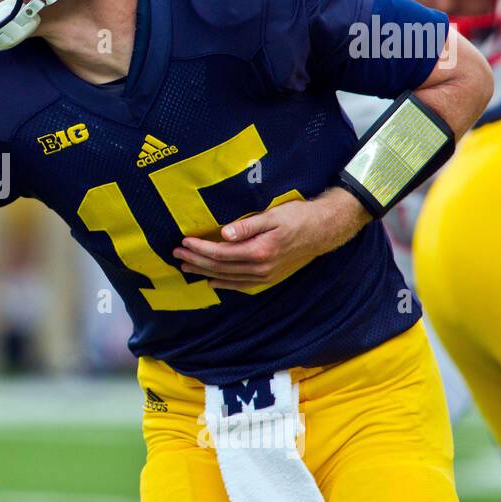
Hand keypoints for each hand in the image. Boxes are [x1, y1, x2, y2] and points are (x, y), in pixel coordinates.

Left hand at [173, 188, 369, 292]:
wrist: (323, 231)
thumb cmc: (297, 218)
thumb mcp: (272, 216)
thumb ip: (247, 226)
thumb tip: (224, 233)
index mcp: (259, 251)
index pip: (220, 253)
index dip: (200, 248)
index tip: (184, 242)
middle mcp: (260, 268)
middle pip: (220, 267)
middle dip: (196, 261)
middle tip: (177, 255)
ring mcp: (265, 276)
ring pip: (227, 278)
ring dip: (204, 272)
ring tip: (186, 267)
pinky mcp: (269, 277)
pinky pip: (241, 285)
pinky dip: (224, 284)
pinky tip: (212, 281)